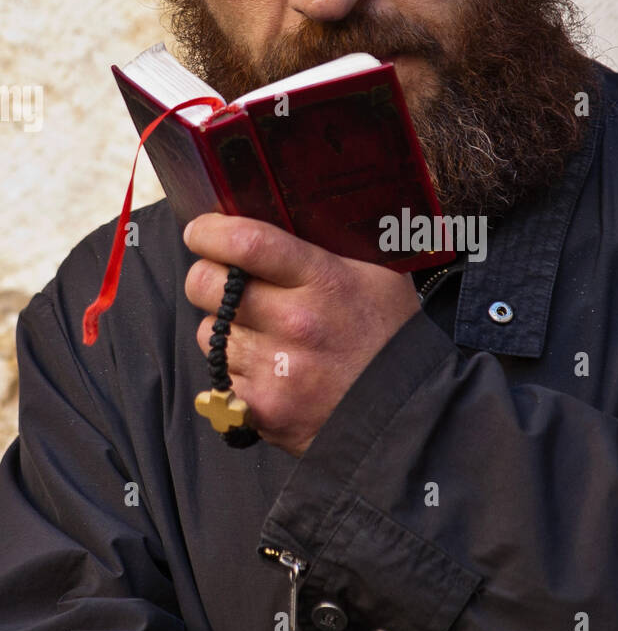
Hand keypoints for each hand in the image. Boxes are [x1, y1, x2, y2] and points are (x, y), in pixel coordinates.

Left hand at [183, 214, 420, 456]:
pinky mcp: (259, 409)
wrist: (403, 416)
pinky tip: (265, 368)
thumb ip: (332, 247)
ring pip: (206, 331)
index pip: (246, 242)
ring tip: (259, 333)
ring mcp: (274, 369)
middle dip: (207, 277)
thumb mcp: (379, 276)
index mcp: (323, 281)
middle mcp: (294, 323)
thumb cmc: (390, 339)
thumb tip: (293, 213)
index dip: (210, 232)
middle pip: (207, 284)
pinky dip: (234, 370)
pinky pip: (220, 376)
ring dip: (223, 328)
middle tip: (223, 281)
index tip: (201, 232)